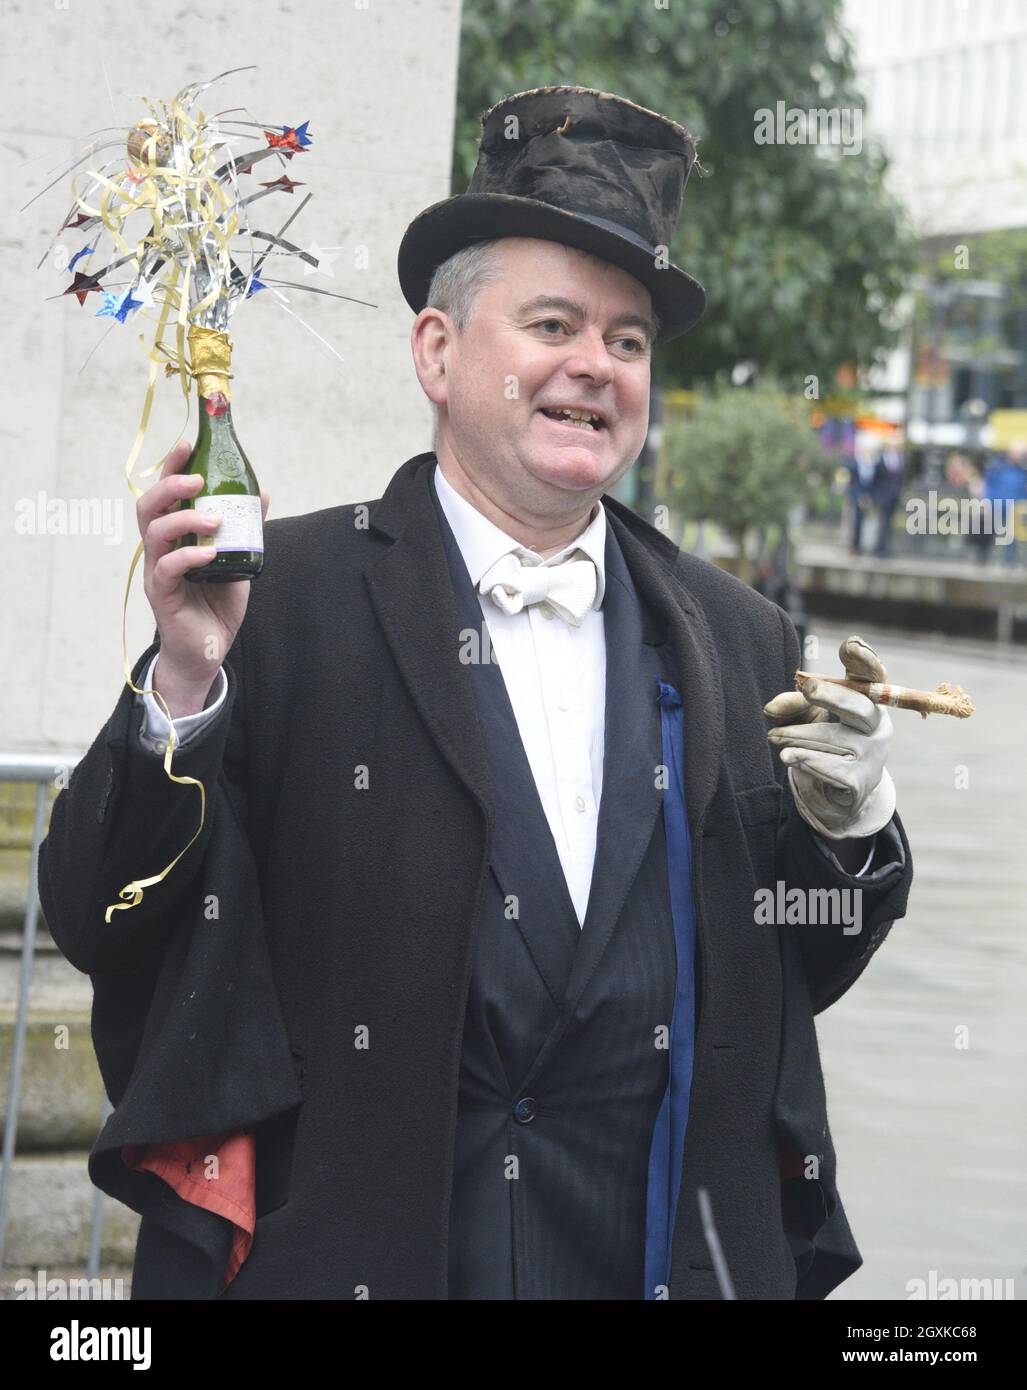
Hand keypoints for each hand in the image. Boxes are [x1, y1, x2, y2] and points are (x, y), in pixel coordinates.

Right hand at [138, 440, 269, 713]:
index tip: (189, 444)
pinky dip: (188, 555)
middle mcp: (160, 550)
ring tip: (213, 518)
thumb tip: (261, 492)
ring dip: (183, 518)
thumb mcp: (237, 559)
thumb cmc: (216, 603)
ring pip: (155, 533)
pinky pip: (168, 568)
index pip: (164, 494)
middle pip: (148, 506)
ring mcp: (158, 572)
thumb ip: (246, 528)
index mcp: (174, 536)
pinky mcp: (163, 595)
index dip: (172, 467)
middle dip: (169, 484)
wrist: (208, 651)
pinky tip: (209, 552)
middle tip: (198, 478)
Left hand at [764, 636, 895, 839]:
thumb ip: (792, 705)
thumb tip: (770, 708)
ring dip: (798, 736)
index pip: (872, 676)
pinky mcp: (860, 781)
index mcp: (867, 701)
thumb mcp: (808, 716)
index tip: (851, 645)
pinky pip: (831, 768)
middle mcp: (877, 724)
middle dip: (832, 696)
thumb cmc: (825, 742)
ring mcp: (872, 754)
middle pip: (859, 706)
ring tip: (773, 736)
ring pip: (834, 738)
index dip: (865, 660)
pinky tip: (788, 757)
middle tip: (807, 688)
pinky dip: (806, 760)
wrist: (838, 794)